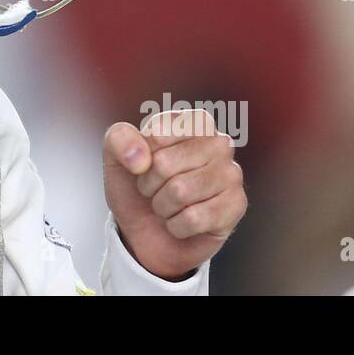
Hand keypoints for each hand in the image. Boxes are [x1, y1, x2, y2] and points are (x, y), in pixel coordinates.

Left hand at [102, 109, 246, 280]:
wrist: (147, 233)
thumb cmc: (137, 188)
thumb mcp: (116, 157)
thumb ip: (119, 139)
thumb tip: (140, 158)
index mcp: (192, 121)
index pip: (157, 133)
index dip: (140, 156)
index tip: (144, 163)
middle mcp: (218, 142)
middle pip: (165, 164)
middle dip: (149, 184)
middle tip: (155, 189)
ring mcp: (231, 173)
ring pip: (180, 192)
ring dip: (162, 206)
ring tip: (168, 204)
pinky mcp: (237, 205)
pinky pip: (193, 218)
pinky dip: (177, 226)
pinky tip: (182, 221)